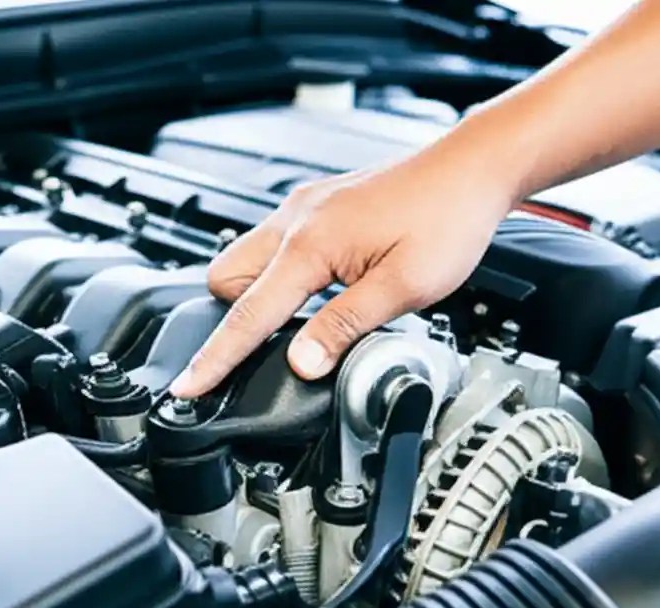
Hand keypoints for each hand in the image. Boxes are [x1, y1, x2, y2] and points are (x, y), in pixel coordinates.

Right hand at [168, 134, 519, 397]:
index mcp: (310, 243)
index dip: (216, 359)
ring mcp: (304, 208)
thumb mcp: (402, 288)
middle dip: (239, 316)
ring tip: (310, 315)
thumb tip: (301, 363)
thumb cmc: (448, 219)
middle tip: (280, 342)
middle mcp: (295, 219)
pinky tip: (325, 286)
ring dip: (261, 294)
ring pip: (247, 259)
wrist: (473, 168)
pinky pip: (275, 244)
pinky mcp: (318, 206)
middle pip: (225, 280)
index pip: (247, 315)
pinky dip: (284, 273)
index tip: (187, 387)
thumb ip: (343, 326)